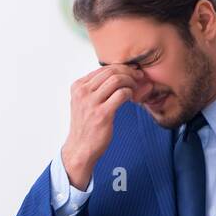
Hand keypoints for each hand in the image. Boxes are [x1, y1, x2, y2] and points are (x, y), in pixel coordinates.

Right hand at [60, 64, 138, 189]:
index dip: (121, 67)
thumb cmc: (86, 126)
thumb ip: (94, 88)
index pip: (102, 69)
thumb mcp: (83, 102)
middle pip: (111, 72)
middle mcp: (82, 92)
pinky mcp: (102, 114)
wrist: (80, 148)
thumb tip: (117, 74)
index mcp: (77, 87)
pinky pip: (121, 94)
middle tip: (138, 77)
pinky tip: (131, 98)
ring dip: (130, 81)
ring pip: (117, 80)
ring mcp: (91, 103)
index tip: (132, 71)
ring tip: (135, 88)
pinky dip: (130, 93)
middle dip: (128, 72)